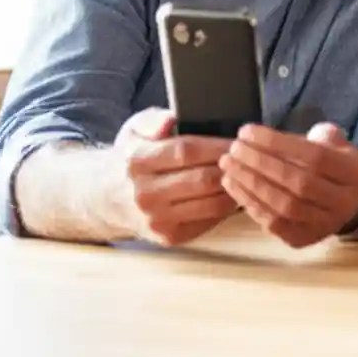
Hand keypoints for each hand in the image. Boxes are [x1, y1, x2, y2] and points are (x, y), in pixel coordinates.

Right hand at [113, 108, 237, 245]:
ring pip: (210, 204)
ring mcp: (157, 219)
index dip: (217, 146)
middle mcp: (145, 194)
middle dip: (232, 167)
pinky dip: (225, 208)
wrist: (107, 197)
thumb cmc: (131, 158)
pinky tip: (232, 194)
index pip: (186, 151)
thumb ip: (153, 120)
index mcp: (138, 161)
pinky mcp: (169, 237)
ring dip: (234, 189)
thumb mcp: (134, 129)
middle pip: (202, 180)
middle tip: (250, 158)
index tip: (238, 140)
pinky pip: (208, 221)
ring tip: (246, 175)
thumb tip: (170, 120)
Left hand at [218, 122, 357, 248]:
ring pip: (285, 207)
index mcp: (355, 173)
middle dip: (260, 163)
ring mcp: (324, 225)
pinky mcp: (304, 240)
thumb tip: (283, 136)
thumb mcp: (333, 142)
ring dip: (250, 184)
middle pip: (298, 183)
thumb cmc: (332, 164)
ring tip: (228, 165)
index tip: (247, 131)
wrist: (350, 201)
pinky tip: (233, 186)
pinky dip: (251, 204)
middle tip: (234, 148)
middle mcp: (344, 203)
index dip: (277, 144)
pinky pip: (274, 224)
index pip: (314, 157)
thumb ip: (313, 135)